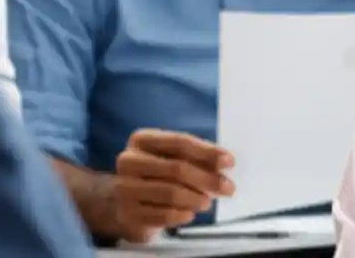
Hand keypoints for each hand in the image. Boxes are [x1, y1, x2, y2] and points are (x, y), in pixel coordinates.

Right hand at [113, 128, 235, 242]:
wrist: (126, 202)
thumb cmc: (156, 175)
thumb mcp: (171, 158)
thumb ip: (196, 157)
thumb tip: (224, 162)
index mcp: (142, 139)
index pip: (180, 142)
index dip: (207, 152)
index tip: (229, 162)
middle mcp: (129, 161)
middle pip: (177, 168)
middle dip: (207, 179)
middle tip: (227, 188)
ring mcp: (125, 188)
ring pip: (171, 193)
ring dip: (196, 198)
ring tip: (207, 202)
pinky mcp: (127, 213)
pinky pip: (162, 215)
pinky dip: (181, 215)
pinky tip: (189, 214)